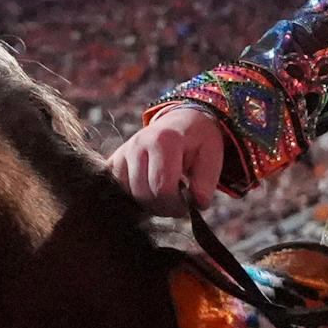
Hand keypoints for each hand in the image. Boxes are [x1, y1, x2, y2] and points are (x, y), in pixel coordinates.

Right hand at [113, 105, 228, 208]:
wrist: (181, 121)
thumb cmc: (197, 140)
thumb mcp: (212, 155)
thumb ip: (206, 181)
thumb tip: (197, 203)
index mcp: (165, 141)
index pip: (163, 188)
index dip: (175, 205)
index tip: (186, 205)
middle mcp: (139, 144)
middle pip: (144, 194)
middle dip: (162, 207)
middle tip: (176, 203)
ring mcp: (124, 151)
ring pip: (129, 194)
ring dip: (148, 203)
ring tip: (165, 193)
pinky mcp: (114, 160)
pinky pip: (118, 189)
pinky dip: (133, 196)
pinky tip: (149, 189)